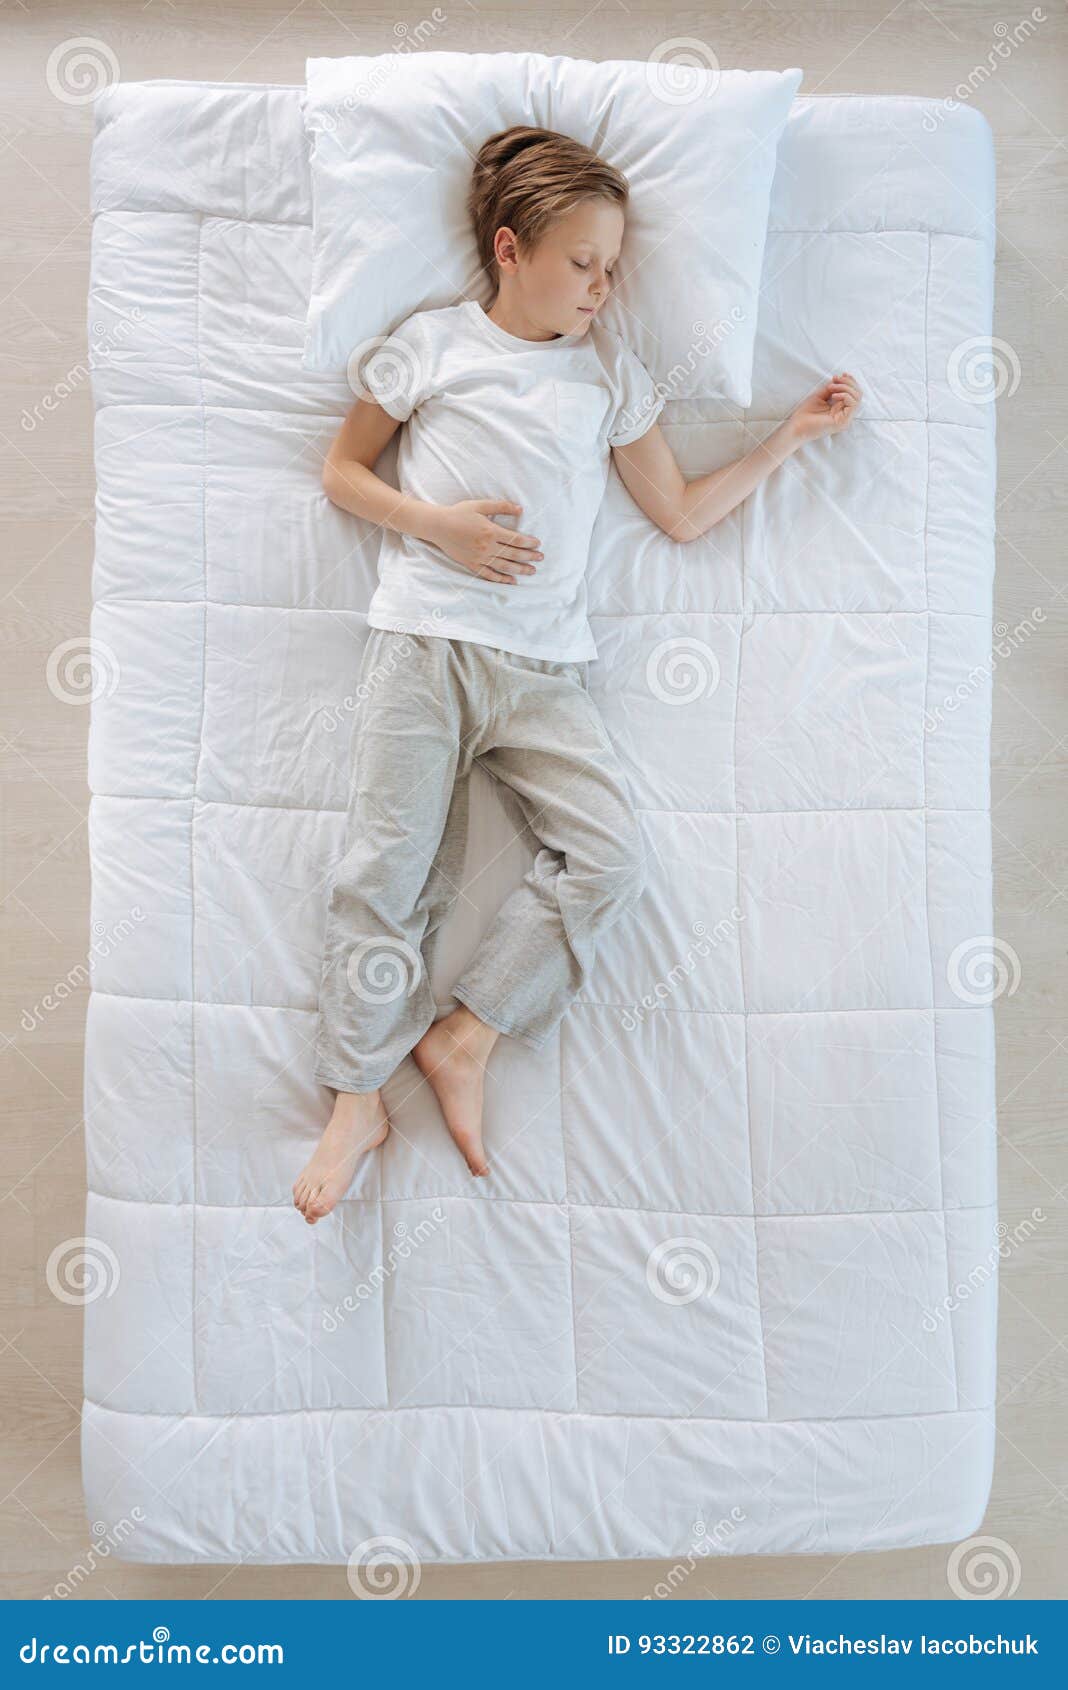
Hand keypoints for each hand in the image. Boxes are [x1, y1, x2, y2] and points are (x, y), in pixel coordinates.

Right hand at [426, 499, 542, 584]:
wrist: (438, 526)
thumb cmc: (459, 513)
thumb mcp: (480, 505)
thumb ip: (501, 506)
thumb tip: (520, 509)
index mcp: (491, 531)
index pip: (516, 539)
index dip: (529, 543)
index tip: (538, 544)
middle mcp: (487, 547)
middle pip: (513, 554)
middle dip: (529, 557)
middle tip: (540, 558)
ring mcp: (480, 558)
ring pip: (504, 567)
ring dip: (520, 570)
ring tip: (532, 571)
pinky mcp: (472, 565)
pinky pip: (489, 575)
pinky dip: (502, 579)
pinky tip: (512, 581)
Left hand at [789, 372, 861, 442]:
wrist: (797, 427)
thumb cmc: (806, 413)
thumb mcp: (821, 395)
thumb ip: (832, 388)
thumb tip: (840, 379)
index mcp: (841, 409)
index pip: (854, 393)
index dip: (849, 381)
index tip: (837, 375)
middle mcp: (845, 414)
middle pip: (858, 394)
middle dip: (847, 382)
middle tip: (835, 379)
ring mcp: (845, 419)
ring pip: (857, 397)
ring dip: (845, 387)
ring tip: (831, 387)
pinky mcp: (843, 422)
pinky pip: (853, 404)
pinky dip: (845, 395)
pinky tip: (833, 395)